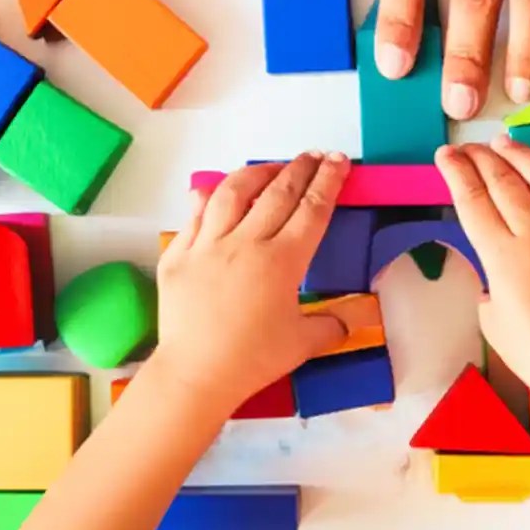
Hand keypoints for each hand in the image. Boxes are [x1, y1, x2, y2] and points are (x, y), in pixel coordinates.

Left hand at [152, 153, 349, 410]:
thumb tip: (351, 321)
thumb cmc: (253, 360)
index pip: (312, 209)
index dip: (328, 181)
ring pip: (233, 192)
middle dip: (300, 168)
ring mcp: (208, 245)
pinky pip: (195, 214)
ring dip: (256, 173)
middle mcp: (246, 242)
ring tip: (270, 168)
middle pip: (278, 192)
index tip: (338, 161)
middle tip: (314, 156)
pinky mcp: (179, 254)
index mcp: (283, 261)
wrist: (195, 374)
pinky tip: (215, 192)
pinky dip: (208, 197)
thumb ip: (330, 325)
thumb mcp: (302, 344)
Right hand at [435, 135, 529, 397]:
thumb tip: (495, 265)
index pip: (472, 200)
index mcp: (502, 259)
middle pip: (505, 182)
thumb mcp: (491, 319)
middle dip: (481, 156)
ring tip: (509, 144)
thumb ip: (490, 281)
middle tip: (469, 147)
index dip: (455, 171)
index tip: (445, 154)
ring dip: (526, 155)